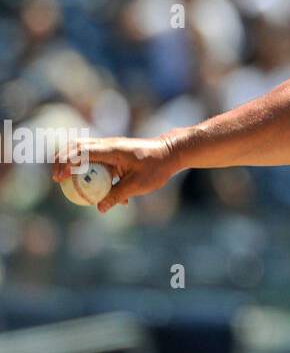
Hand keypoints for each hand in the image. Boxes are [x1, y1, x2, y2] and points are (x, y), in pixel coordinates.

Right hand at [52, 135, 181, 212]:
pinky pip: (95, 160)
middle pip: (76, 147)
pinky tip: (93, 189)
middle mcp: (108, 145)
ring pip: (83, 152)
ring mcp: (109, 147)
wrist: (170, 153)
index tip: (60, 178)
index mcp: (112, 149)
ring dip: (72, 164)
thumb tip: (99, 208)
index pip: (82, 152)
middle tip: (56, 179)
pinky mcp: (113, 153)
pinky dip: (89, 170)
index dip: (67, 163)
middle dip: (62, 161)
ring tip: (64, 180)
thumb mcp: (138, 185)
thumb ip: (117, 195)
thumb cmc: (156, 168)